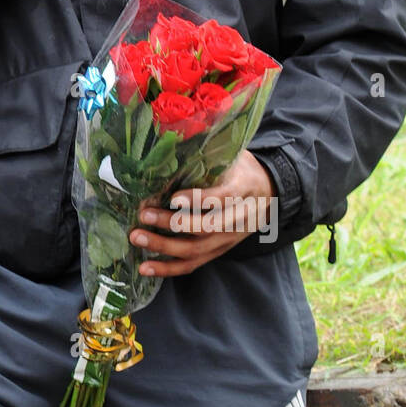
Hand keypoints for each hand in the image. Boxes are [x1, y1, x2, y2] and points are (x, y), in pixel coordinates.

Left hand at [129, 150, 274, 276]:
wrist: (268, 192)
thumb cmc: (241, 168)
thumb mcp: (234, 155)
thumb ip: (210, 153)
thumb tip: (174, 138)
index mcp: (244, 189)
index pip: (223, 198)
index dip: (199, 200)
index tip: (174, 198)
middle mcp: (239, 218)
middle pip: (206, 227)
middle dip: (172, 224)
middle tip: (144, 215)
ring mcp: (229, 238)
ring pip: (197, 249)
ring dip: (164, 246)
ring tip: (137, 237)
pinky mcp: (219, 250)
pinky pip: (193, 264)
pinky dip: (168, 268)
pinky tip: (145, 267)